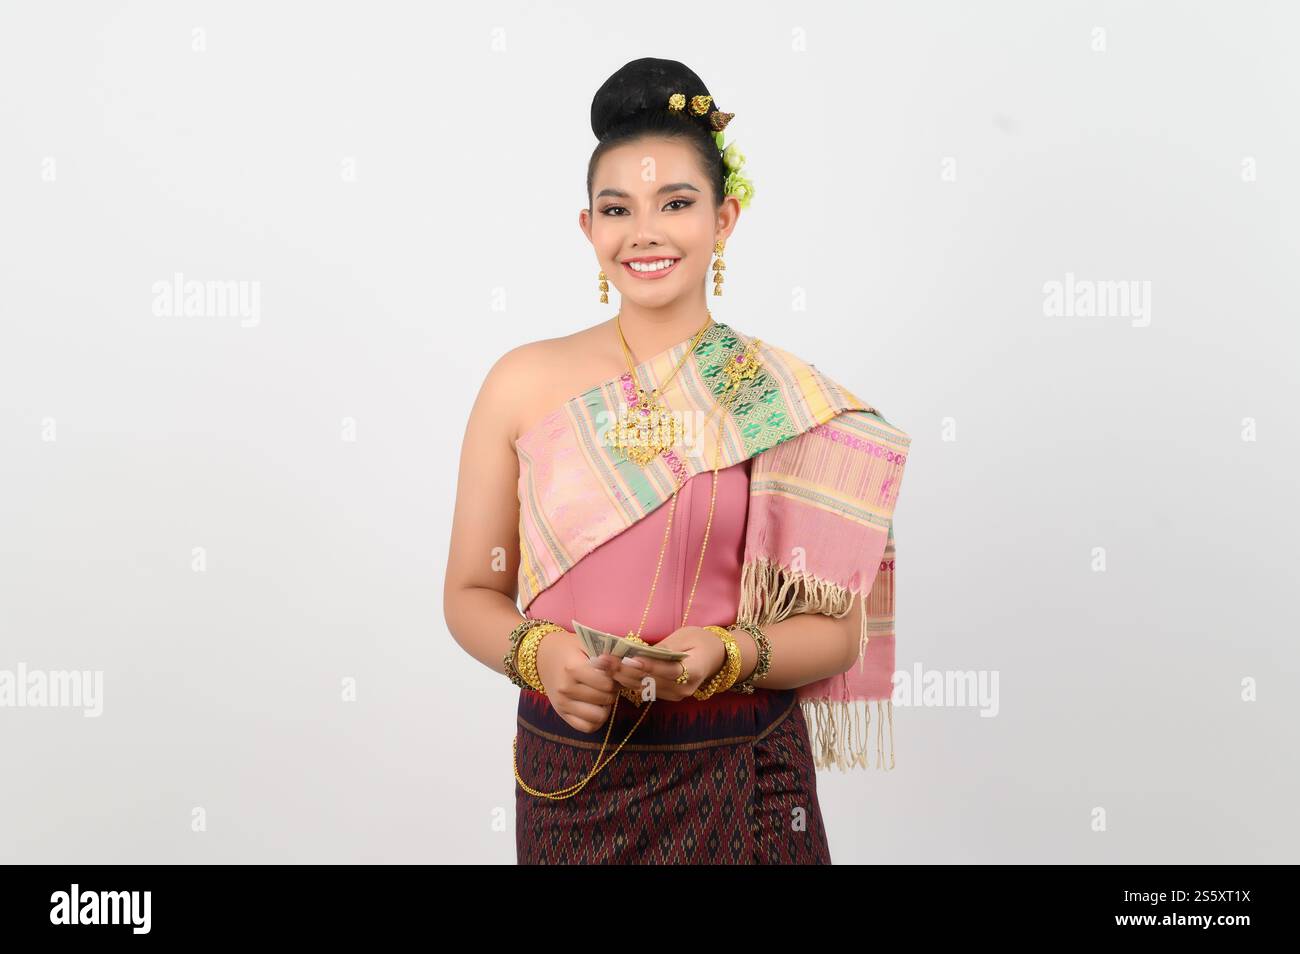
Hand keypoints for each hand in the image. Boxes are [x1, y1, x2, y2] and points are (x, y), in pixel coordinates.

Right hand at [534, 630, 618, 733]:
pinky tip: (595, 706)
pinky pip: (588, 727)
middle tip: (607, 682)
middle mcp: (566, 688)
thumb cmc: (570, 648)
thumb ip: (608, 656)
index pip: (607, 683)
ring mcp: (562, 704)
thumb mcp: (587, 644)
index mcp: (573, 668)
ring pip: (599, 716)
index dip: (615, 678)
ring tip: (601, 695)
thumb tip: (634, 667)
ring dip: (605, 706)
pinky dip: (596, 720)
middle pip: (605, 699)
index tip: (611, 672)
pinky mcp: (562, 714)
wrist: (543, 656)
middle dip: (612, 691)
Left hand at [607, 626, 727, 702]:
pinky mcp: (667, 696)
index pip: (668, 671)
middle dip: (624, 671)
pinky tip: (611, 671)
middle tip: (602, 660)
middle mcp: (684, 689)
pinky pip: (644, 689)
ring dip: (620, 677)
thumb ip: (665, 648)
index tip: (629, 659)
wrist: (716, 658)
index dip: (648, 666)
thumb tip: (639, 652)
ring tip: (601, 665)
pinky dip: (628, 680)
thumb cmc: (701, 642)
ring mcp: (675, 695)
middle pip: (651, 682)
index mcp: (694, 672)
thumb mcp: (686, 637)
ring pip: (643, 688)